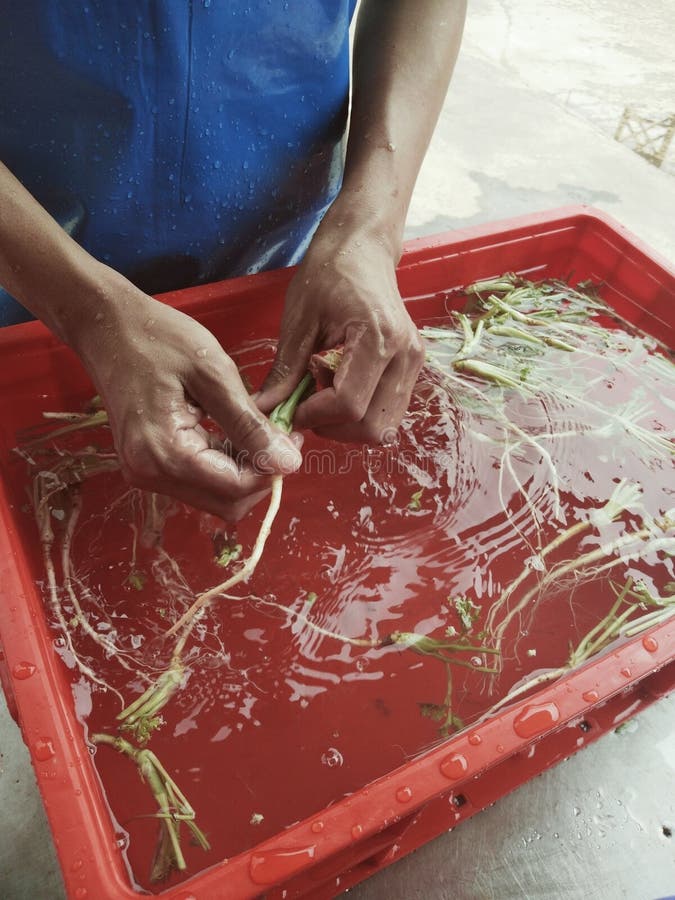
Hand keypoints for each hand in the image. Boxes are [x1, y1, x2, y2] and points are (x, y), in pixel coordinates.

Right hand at [71, 269, 301, 520]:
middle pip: (225, 504)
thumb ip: (250, 424)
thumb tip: (287, 463)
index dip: (272, 469)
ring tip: (258, 431)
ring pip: (214, 497)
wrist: (107, 327)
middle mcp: (149, 473)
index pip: (235, 488)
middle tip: (280, 436)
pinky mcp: (148, 465)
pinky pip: (198, 482)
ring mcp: (145, 472)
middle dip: (260, 475)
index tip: (291, 438)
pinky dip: (224, 465)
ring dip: (244, 472)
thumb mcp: (213, 375)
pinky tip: (234, 433)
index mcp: (164, 453)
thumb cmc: (157, 339)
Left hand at [256, 234, 423, 442]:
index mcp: (377, 338)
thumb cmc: (328, 274)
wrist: (362, 249)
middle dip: (334, 427)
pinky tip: (342, 389)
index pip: (349, 404)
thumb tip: (261, 410)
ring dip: (349, 424)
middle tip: (308, 405)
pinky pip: (388, 412)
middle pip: (372, 427)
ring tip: (325, 395)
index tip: (292, 407)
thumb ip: (284, 371)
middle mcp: (404, 355)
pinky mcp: (412, 368)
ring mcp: (413, 363)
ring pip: (384, 427)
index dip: (315, 416)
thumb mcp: (298, 320)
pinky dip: (362, 414)